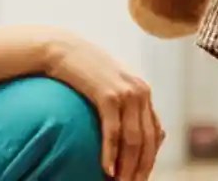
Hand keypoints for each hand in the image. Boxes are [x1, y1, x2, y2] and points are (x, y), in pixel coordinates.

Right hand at [42, 31, 163, 179]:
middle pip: (147, 140)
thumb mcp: (109, 85)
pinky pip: (113, 132)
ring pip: (133, 140)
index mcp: (143, 92)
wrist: (62, 49)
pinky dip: (111, 154)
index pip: (155, 133)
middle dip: (141, 168)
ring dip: (127, 167)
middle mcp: (140, 92)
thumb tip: (127, 134)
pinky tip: (107, 169)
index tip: (140, 176)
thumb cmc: (83, 70)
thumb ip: (123, 104)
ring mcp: (126, 92)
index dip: (150, 158)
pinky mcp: (108, 95)